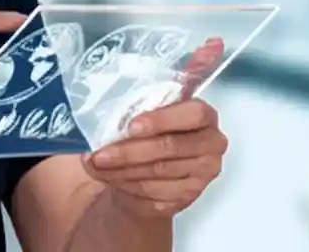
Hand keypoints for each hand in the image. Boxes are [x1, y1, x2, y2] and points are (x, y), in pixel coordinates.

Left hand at [82, 99, 227, 217]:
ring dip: (123, 169)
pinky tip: (110, 177)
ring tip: (97, 165)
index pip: (193, 114)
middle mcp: (211, 143)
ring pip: (159, 171)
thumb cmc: (148, 134)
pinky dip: (127, 183)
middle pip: (172, 146)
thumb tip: (101, 121)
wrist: (150, 169)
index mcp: (204, 115)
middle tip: (101, 154)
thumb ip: (133, 112)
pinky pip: (155, 190)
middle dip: (131, 150)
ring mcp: (203, 172)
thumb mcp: (144, 115)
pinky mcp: (188, 195)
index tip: (131, 126)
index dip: (162, 119)